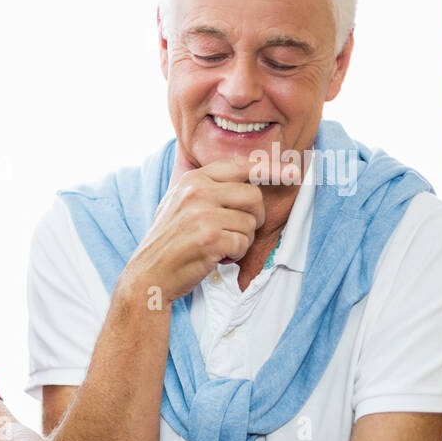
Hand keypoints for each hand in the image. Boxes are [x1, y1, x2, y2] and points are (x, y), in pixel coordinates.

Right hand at [125, 155, 286, 303]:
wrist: (148, 275)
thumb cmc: (169, 242)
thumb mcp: (179, 203)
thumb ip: (208, 187)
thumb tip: (250, 174)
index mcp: (192, 179)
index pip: (241, 165)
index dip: (270, 168)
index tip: (293, 173)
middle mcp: (197, 192)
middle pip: (253, 196)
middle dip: (254, 218)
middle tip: (237, 232)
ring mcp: (202, 214)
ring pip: (250, 222)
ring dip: (241, 240)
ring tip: (219, 246)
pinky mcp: (209, 238)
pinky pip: (243, 243)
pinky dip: (235, 254)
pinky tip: (216, 257)